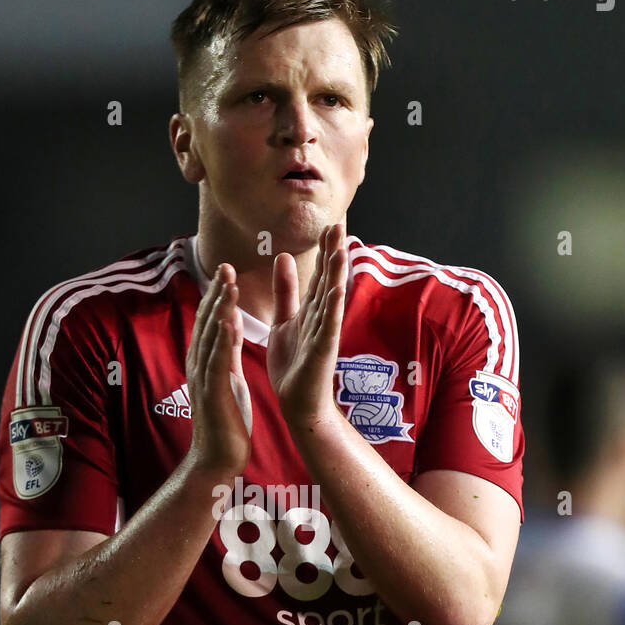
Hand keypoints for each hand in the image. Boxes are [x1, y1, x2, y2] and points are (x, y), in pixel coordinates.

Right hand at [185, 264, 251, 477]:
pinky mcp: (213, 392)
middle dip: (217, 293)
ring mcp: (204, 378)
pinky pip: (218, 361)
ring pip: (211, 336)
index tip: (227, 271)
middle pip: (207, 322)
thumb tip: (230, 324)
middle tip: (226, 265)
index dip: (218, 295)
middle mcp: (199, 365)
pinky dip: (222, 340)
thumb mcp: (228, 378)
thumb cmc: (225, 422)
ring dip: (220, 308)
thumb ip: (227, 352)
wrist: (217, 458)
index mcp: (204, 361)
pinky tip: (229, 321)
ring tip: (228, 283)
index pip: (210, 321)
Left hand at [266, 222, 347, 428]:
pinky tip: (337, 290)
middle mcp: (321, 317)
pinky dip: (333, 308)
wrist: (298, 402)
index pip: (320, 273)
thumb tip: (283, 255)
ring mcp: (324, 333)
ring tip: (341, 248)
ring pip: (330, 298)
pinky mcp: (323, 351)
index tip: (330, 222)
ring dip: (336, 274)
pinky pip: (328, 326)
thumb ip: (285, 291)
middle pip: (328, 279)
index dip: (324, 249)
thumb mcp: (285, 320)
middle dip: (333, 252)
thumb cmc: (294, 364)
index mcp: (311, 309)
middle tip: (339, 222)